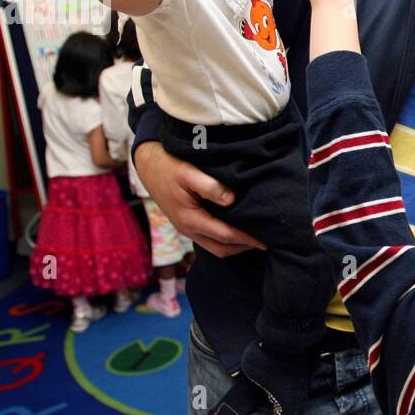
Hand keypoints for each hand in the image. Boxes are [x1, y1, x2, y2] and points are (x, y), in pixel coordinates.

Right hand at [133, 142, 265, 256]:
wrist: (148, 165)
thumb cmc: (169, 166)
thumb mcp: (189, 172)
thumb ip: (210, 186)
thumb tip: (231, 199)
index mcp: (190, 219)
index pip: (225, 236)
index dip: (247, 239)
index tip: (266, 240)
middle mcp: (188, 229)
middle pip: (221, 249)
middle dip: (244, 247)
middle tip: (266, 241)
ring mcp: (186, 229)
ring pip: (215, 247)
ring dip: (235, 246)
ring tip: (255, 238)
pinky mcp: (187, 224)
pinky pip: (209, 240)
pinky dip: (225, 240)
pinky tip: (237, 229)